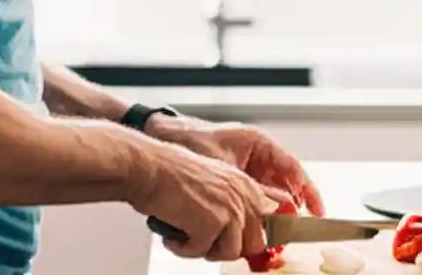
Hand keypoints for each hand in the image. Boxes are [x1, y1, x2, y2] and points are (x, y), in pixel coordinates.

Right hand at [131, 141, 292, 261]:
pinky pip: (201, 252)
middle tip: (206, 241)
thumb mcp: (215, 183)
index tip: (243, 245)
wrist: (150, 168)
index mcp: (247, 186)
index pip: (272, 220)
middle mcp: (244, 196)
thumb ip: (234, 203)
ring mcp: (230, 210)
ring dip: (204, 249)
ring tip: (186, 235)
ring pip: (230, 253)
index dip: (257, 238)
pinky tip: (174, 232)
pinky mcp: (211, 223)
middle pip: (254, 244)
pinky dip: (183, 248)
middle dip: (229, 249)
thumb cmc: (172, 175)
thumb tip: (246, 235)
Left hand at [147, 116, 325, 216]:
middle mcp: (255, 156)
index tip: (316, 211)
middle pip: (283, 185)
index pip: (293, 169)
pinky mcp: (231, 181)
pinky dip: (252, 215)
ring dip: (270, 215)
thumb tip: (279, 205)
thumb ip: (251, 184)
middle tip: (293, 231)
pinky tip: (250, 230)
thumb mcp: (225, 163)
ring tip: (273, 234)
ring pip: (267, 196)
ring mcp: (244, 169)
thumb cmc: (191, 139)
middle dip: (290, 209)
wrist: (163, 138)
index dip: (308, 191)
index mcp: (259, 143)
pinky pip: (250, 200)